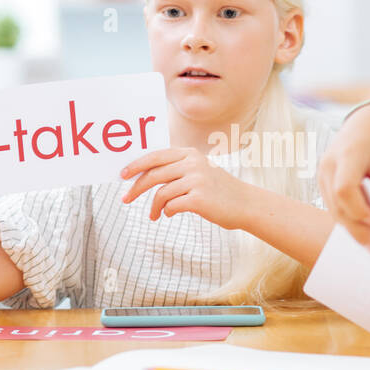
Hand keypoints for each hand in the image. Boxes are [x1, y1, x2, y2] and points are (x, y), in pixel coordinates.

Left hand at [119, 148, 249, 227]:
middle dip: (136, 187)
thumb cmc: (218, 191)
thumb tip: (145, 176)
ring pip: (161, 193)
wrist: (245, 204)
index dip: (137, 165)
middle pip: (153, 174)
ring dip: (154, 206)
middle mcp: (192, 163)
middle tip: (125, 199)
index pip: (156, 156)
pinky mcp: (198, 198)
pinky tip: (169, 214)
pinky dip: (166, 211)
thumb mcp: (199, 171)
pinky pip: (171, 206)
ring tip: (154, 215)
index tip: (123, 175)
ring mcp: (196, 180)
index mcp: (190, 154)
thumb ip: (177, 170)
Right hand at [318, 103, 369, 251]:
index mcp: (349, 152)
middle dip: (357, 230)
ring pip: (334, 210)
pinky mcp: (324, 181)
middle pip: (337, 205)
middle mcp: (328, 164)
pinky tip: (366, 232)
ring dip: (353, 229)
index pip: (345, 188)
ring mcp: (322, 173)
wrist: (368, 121)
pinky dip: (349, 220)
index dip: (358, 209)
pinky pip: (334, 206)